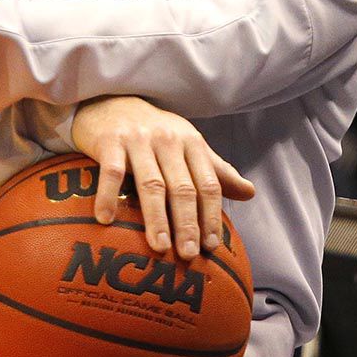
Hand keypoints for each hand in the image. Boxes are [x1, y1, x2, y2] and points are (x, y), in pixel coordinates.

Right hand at [71, 95, 253, 260]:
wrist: (112, 101)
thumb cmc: (155, 132)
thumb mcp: (188, 145)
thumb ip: (217, 170)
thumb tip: (250, 193)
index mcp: (191, 143)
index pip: (207, 183)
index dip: (211, 215)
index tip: (212, 245)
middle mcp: (168, 140)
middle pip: (182, 187)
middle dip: (187, 223)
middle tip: (189, 255)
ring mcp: (138, 140)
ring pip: (151, 184)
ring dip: (156, 217)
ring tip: (159, 247)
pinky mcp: (109, 140)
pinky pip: (111, 172)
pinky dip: (108, 196)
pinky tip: (106, 220)